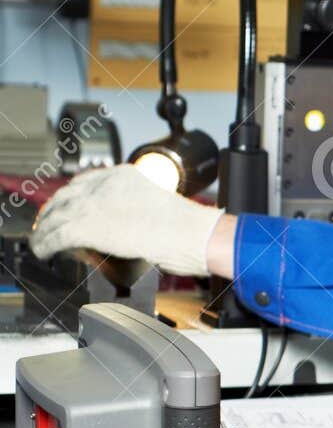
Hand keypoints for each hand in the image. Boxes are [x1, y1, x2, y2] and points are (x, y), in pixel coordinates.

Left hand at [31, 165, 223, 276]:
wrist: (196, 235)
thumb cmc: (190, 228)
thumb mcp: (158, 205)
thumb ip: (135, 207)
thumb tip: (122, 226)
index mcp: (124, 175)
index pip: (85, 181)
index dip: (69, 196)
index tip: (65, 206)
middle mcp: (105, 185)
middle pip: (65, 196)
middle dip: (52, 212)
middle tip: (47, 225)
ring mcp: (96, 204)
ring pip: (56, 216)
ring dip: (45, 231)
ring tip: (41, 243)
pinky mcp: (90, 226)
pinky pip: (57, 235)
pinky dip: (46, 244)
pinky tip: (44, 251)